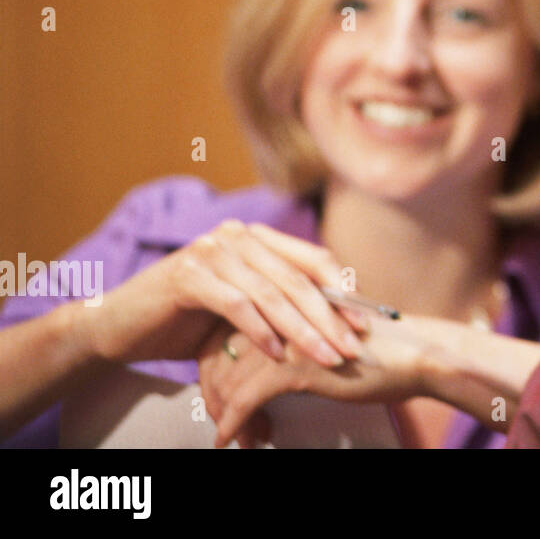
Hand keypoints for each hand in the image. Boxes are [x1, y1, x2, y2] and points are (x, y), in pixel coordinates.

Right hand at [76, 220, 366, 369]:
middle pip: (298, 279)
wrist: (119, 327)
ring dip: (304, 329)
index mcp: (256, 239)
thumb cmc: (185, 322)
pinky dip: (260, 330)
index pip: (313, 261)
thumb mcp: (241, 311)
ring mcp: (212, 251)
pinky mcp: (189, 275)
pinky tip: (277, 354)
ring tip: (326, 357)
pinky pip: (236, 304)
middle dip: (331, 317)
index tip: (366, 324)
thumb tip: (337, 325)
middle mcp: (237, 236)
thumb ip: (279, 306)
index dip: (343, 292)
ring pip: (272, 293)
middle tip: (353, 347)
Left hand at [197, 316, 432, 447]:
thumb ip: (292, 341)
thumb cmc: (375, 350)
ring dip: (222, 414)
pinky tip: (227, 438)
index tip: (216, 395)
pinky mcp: (298, 366)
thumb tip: (260, 369)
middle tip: (220, 420)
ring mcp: (287, 339)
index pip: (224, 332)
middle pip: (216, 354)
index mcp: (283, 304)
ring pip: (227, 379)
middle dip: (211, 393)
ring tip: (231, 436)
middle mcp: (279, 315)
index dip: (212, 367)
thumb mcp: (323, 337)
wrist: (412, 354)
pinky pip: (246, 398)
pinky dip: (232, 422)